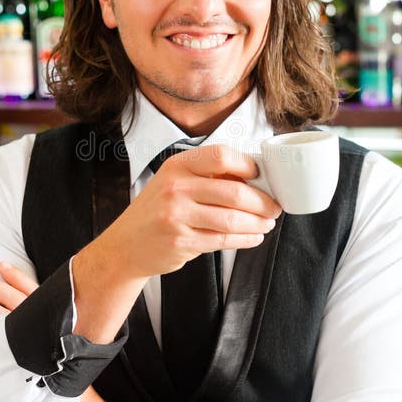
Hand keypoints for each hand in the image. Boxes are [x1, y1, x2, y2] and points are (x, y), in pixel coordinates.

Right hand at [106, 143, 282, 280]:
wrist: (126, 245)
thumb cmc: (158, 211)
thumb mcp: (175, 182)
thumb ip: (208, 177)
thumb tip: (255, 178)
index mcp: (178, 165)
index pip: (221, 156)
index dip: (249, 165)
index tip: (263, 176)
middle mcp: (176, 188)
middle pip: (233, 192)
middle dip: (262, 201)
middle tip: (274, 207)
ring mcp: (176, 216)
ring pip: (232, 219)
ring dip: (257, 223)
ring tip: (267, 223)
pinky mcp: (181, 242)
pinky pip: (223, 240)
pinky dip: (245, 239)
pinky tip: (253, 237)